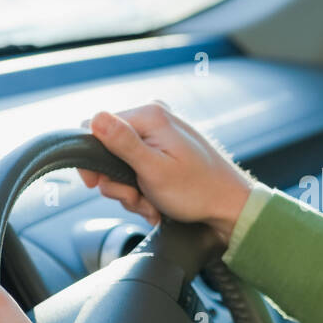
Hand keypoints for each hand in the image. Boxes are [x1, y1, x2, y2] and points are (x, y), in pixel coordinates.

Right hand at [78, 101, 254, 247]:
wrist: (231, 207)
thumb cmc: (199, 191)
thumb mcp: (155, 171)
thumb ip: (123, 144)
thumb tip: (94, 118)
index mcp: (149, 115)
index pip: (94, 127)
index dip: (91, 159)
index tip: (98, 184)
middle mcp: (154, 117)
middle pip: (108, 148)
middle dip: (118, 182)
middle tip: (139, 199)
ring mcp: (161, 134)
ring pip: (122, 164)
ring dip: (132, 191)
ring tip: (153, 203)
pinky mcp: (166, 149)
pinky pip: (139, 168)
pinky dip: (144, 190)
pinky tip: (158, 202)